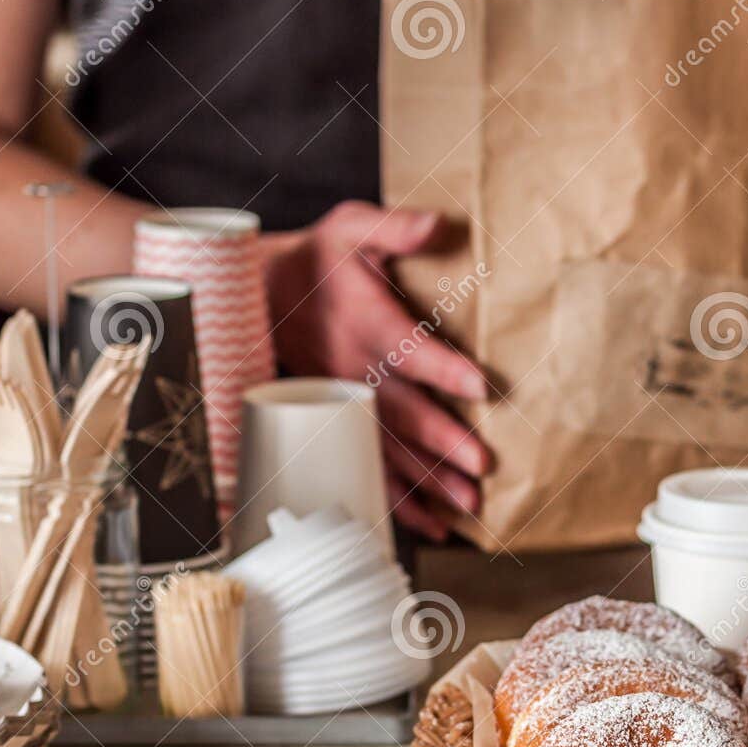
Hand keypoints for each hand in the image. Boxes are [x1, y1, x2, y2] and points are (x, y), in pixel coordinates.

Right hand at [263, 201, 491, 539]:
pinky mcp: (343, 423)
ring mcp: (348, 404)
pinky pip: (371, 467)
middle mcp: (357, 371)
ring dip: (429, 482)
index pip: (411, 349)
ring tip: (468, 506)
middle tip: (481, 467)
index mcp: (367, 322)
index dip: (444, 368)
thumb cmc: (323, 259)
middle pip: (404, 413)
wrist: (266, 294)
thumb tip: (436, 222)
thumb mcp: (354, 227)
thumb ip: (396, 227)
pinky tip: (435, 525)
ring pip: (390, 450)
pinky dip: (399, 500)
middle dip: (443, 442)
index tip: (481, 386)